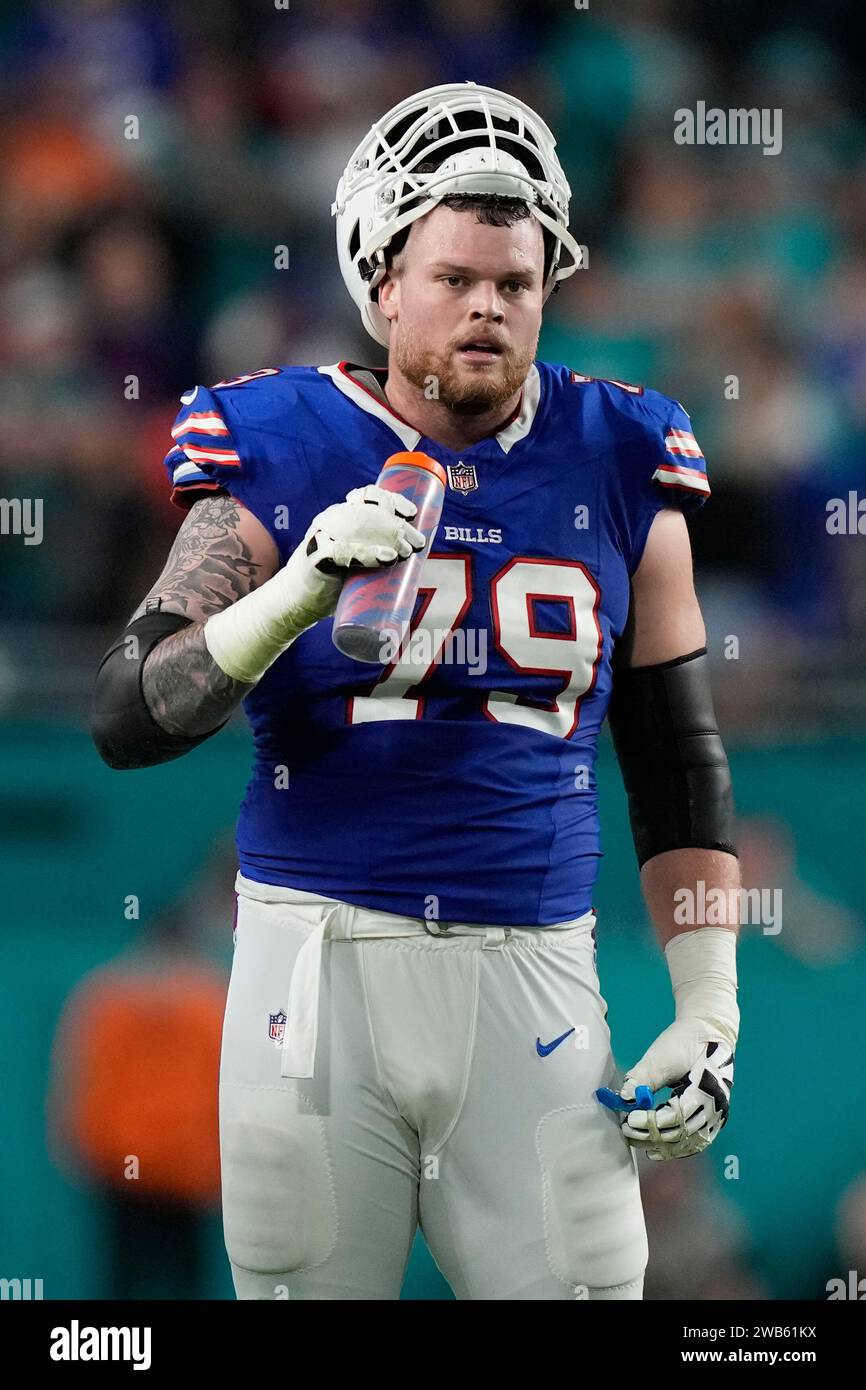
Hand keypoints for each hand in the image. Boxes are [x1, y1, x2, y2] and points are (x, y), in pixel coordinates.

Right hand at [306, 484, 426, 574]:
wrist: (297, 600)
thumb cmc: (333, 579)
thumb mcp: (358, 558)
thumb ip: (377, 550)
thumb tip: (414, 551)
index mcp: (343, 516)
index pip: (368, 497)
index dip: (392, 500)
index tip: (411, 512)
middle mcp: (332, 520)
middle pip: (367, 512)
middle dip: (396, 526)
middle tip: (417, 542)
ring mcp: (321, 536)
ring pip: (356, 526)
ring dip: (385, 538)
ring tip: (403, 552)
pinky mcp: (314, 556)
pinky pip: (342, 551)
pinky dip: (367, 554)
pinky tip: (387, 558)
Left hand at [598, 1029, 733, 1160]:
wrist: (708, 1033)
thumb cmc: (684, 1042)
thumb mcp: (661, 1056)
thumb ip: (642, 1078)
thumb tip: (624, 1098)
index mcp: (705, 1089)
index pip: (675, 1117)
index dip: (650, 1122)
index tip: (629, 1119)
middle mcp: (716, 1106)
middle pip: (682, 1133)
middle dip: (651, 1135)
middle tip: (627, 1131)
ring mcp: (717, 1114)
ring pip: (690, 1141)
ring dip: (663, 1146)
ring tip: (639, 1143)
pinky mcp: (713, 1117)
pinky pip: (697, 1140)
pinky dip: (678, 1147)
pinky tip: (659, 1149)